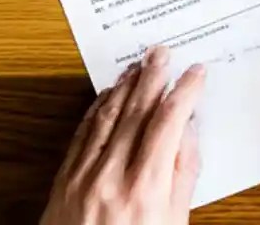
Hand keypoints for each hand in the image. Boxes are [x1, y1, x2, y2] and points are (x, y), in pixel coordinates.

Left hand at [40, 46, 205, 224]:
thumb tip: (186, 133)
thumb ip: (181, 176)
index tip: (196, 74)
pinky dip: (95, 111)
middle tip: (162, 52)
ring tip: (137, 66)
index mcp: (147, 188)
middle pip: (136, 112)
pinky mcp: (63, 183)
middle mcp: (113, 177)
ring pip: (106, 118)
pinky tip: (106, 97)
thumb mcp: (174, 223)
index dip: (184, 92)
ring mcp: (84, 177)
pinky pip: (81, 136)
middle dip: (152, 77)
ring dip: (123, 87)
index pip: (168, 123)